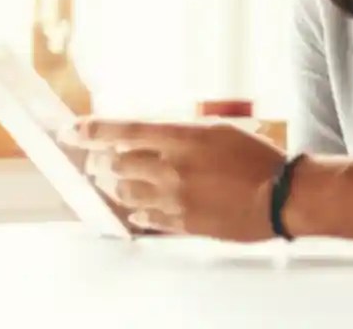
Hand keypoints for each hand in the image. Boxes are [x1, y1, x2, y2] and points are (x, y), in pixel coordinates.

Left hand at [58, 119, 285, 241]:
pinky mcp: (183, 223)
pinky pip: (146, 220)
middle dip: (100, 161)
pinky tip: (137, 211)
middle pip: (116, 164)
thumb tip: (151, 136)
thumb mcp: (221, 131)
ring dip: (113, 186)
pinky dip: (137, 213)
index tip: (71, 129)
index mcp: (183, 138)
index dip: (92, 130)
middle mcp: (173, 167)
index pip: (125, 130)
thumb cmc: (258, 158)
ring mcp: (175, 198)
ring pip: (125, 193)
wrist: (281, 196)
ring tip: (112, 182)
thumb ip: (183, 133)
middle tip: (95, 160)